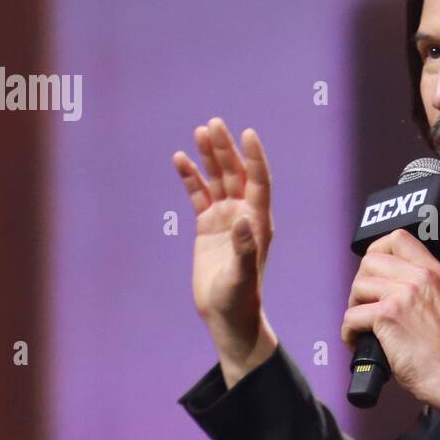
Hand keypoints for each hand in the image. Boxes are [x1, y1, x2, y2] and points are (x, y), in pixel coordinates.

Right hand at [172, 117, 277, 387]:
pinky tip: (180, 159)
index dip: (254, 157)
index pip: (259, 181)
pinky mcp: (207, 226)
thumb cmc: (240, 297)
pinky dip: (190, 177)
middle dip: (226, 149)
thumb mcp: (242, 274)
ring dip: (209, 156)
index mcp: (259, 221)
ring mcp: (225, 218)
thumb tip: (242, 219)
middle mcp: (244, 214)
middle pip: (236, 173)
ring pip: (217, 179)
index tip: (247, 133)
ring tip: (200, 131)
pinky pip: (198, 195)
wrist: (226, 314)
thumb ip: (244, 248)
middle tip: (214, 124)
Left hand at [341, 230, 439, 408]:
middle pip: (371, 260)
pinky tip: (359, 341)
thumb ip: (418, 285)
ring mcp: (405, 294)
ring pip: (358, 285)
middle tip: (365, 305)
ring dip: (353, 307)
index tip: (373, 271)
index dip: (377, 251)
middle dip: (360, 284)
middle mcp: (421, 277)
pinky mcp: (389, 315)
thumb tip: (382, 282)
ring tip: (363, 324)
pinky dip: (349, 332)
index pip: (398, 238)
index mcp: (434, 272)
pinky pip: (352, 315)